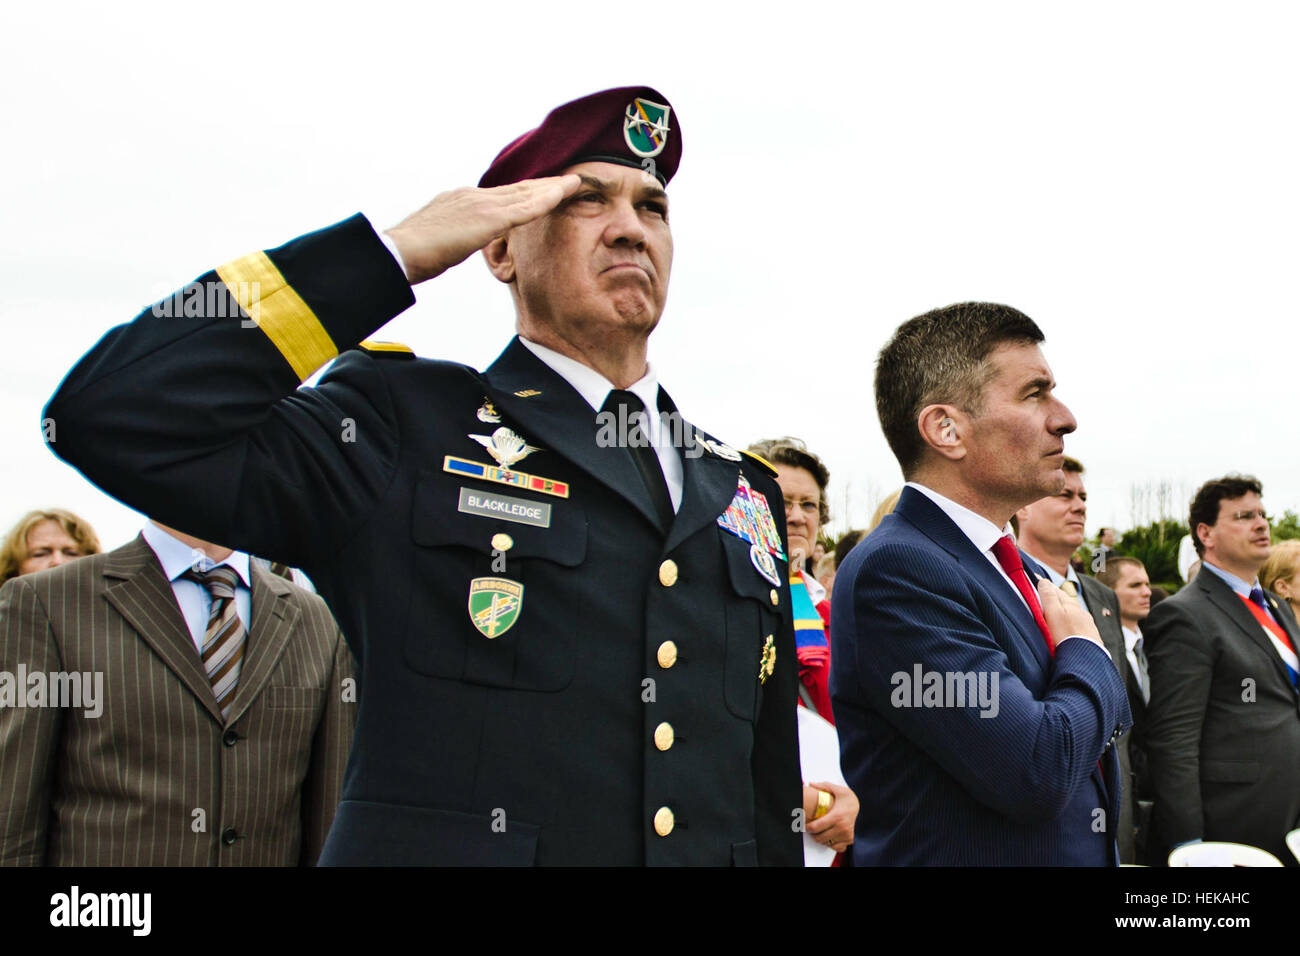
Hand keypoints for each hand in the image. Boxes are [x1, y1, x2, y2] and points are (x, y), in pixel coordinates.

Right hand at [384, 174, 581, 283]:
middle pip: (518, 189)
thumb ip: (452, 237)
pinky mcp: (487, 218)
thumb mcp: (437, 242)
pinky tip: (563, 194)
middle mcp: (473, 196)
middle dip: (544, 185)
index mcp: (461, 201)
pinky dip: (546, 199)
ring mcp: (481, 204)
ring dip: (552, 188)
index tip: (543, 189)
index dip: (525, 191)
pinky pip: (525, 208)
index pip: (501, 195)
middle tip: (569, 180)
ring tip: (575, 183)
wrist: (397, 252)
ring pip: (526, 193)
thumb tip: (453, 243)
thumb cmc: (410, 254)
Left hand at [804, 781, 857, 853]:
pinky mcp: (850, 840)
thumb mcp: (839, 790)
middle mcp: (841, 828)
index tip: (805, 824)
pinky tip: (830, 836)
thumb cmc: (850, 800)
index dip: (808, 827)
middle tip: (812, 828)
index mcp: (836, 816)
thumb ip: (824, 786)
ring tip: (820, 831)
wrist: (865, 808)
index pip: (816, 827)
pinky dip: (831, 844)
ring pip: (826, 843)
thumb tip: (811, 783)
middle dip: (813, 834)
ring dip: (821, 839)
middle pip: (819, 838)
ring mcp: (846, 835)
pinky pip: (836, 848)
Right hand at [1037, 578, 1102, 648]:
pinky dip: (1071, 625)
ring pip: (1074, 614)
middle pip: (1065, 602)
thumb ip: (1048, 596)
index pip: (1055, 590)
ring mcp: (1088, 625)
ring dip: (1064, 613)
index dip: (1044, 586)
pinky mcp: (1091, 638)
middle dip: (1055, 599)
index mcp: (1071, 604)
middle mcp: (1081, 612)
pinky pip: (1079, 627)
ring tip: (1055, 617)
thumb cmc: (1065, 635)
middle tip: (1043, 599)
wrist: (1085, 660)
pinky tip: (1068, 632)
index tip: (1036, 583)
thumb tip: (1044, 581)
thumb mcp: (1052, 613)